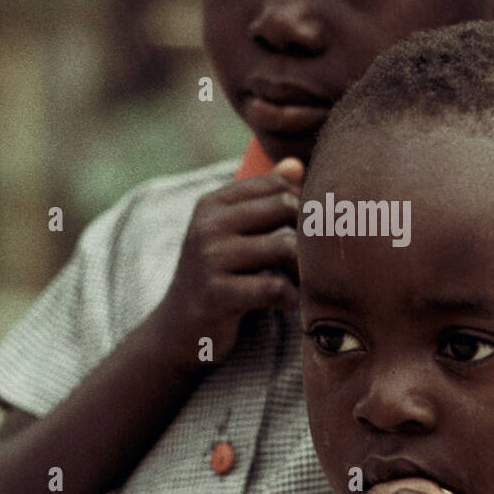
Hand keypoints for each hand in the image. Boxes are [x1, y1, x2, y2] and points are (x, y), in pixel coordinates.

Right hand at [147, 158, 303, 370]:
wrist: (179, 329)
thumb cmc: (218, 275)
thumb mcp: (233, 233)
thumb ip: (264, 198)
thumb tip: (296, 165)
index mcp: (213, 204)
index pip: (277, 185)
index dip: (304, 207)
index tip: (309, 234)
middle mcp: (208, 225)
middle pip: (285, 207)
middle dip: (307, 234)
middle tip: (313, 260)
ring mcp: (209, 259)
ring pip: (284, 246)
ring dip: (303, 269)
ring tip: (303, 283)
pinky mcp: (216, 294)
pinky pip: (274, 287)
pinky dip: (293, 297)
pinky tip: (291, 304)